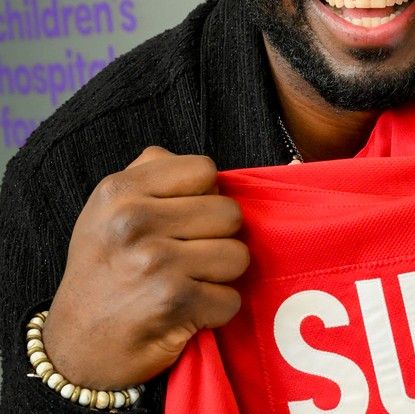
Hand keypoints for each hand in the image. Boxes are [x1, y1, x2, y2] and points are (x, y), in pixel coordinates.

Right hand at [43, 147, 249, 388]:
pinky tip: (186, 310)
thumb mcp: (111, 210)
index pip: (204, 169)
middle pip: (229, 212)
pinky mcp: (174, 300)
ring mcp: (154, 260)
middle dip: (217, 238)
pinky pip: (232, 298)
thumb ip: (154, 174)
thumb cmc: (106, 269)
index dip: (204, 195)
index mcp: (119, 190)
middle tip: (186, 257)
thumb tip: (205, 171)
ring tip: (188, 281)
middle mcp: (133, 221)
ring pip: (238, 255)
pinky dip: (215, 311)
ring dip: (220, 276)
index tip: (182, 219)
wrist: (76, 345)